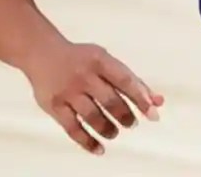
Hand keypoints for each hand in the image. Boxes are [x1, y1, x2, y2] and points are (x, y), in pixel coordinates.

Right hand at [19, 40, 163, 154]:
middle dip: (125, 116)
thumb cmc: (82, 59)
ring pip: (92, 116)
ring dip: (108, 129)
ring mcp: (67, 91)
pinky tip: (99, 148)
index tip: (153, 114)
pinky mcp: (53, 106)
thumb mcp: (107, 62)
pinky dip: (88, 141)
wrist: (42, 53)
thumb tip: (158, 102)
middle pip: (110, 101)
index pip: (126, 81)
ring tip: (115, 132)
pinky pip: (72, 128)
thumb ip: (133, 81)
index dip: (141, 98)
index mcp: (100, 60)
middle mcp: (83, 75)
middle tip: (132, 123)